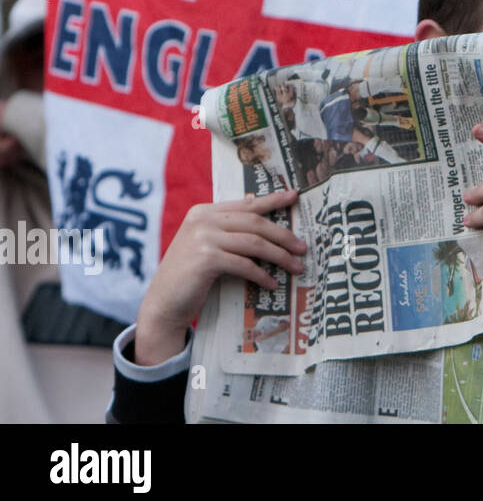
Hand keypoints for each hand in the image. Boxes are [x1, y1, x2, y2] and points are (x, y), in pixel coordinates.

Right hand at [134, 188, 306, 365]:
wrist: (163, 304)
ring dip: (279, 256)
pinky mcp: (206, 259)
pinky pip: (245, 264)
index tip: (294, 196)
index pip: (246, 204)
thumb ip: (229, 230)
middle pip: (255, 223)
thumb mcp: (208, 246)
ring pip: (254, 243)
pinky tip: (272, 284)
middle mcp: (202, 220)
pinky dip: (262, 275)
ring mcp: (203, 238)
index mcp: (204, 212)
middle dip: (283, 235)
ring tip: (296, 267)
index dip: (272, 200)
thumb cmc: (190, 276)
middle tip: (303, 248)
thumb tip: (264, 219)